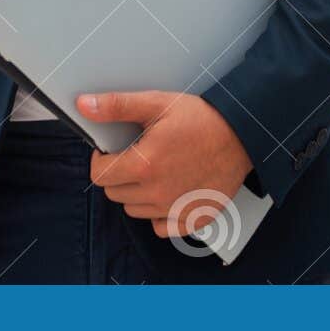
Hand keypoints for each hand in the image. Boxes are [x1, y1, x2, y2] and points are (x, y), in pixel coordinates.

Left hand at [80, 90, 253, 237]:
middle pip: (115, 193)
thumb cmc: (202, 119)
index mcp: (144, 165)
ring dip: (137, 193)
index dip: (101, 160)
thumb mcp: (156, 103)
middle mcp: (157, 193)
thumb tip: (85, 105)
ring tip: (157, 169)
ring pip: (135, 209)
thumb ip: (117, 106)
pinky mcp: (192, 219)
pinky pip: (160, 227)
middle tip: (138, 156)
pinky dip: (160, 213)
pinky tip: (170, 190)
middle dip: (119, 175)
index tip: (112, 152)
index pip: (99, 175)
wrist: (243, 135)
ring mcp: (175, 210)